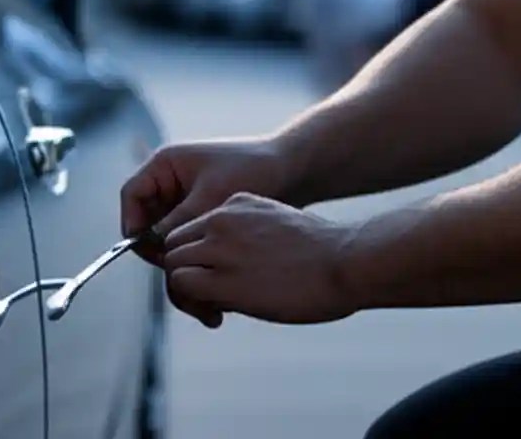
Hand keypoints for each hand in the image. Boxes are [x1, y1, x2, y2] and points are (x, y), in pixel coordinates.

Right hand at [121, 139, 293, 327]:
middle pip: (147, 221)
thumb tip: (157, 247)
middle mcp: (173, 182)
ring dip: (177, 258)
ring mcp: (187, 200)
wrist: (295, 170)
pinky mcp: (204, 217)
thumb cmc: (255, 169)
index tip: (143, 249)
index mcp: (167, 164)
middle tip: (173, 273)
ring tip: (195, 280)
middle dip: (157, 249)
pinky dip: (194, 258)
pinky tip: (209, 273)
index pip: (132, 195)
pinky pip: (188, 241)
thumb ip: (180, 220)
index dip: (132, 223)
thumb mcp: (212, 196)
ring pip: (167, 236)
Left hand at [163, 193, 357, 324]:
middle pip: (175, 244)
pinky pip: (181, 286)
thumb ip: (251, 235)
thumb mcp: (280, 225)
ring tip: (210, 311)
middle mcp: (222, 220)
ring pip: (173, 264)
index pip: (193, 226)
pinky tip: (216, 317)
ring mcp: (220, 247)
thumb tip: (238, 265)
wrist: (347, 261)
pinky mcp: (223, 279)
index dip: (196, 255)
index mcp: (237, 203)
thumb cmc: (326, 253)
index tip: (214, 277)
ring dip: (183, 291)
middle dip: (184, 272)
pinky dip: (189, 304)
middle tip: (206, 300)